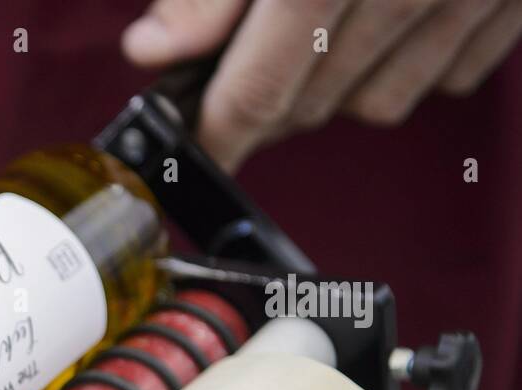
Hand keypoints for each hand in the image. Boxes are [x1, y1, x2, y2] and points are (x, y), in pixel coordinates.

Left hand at [123, 0, 521, 170]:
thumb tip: (157, 48)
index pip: (262, 88)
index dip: (219, 136)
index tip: (196, 156)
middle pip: (316, 103)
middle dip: (266, 103)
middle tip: (235, 69)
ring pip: (380, 102)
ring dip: (335, 85)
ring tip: (316, 23)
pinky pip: (452, 72)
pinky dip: (409, 60)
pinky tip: (384, 11)